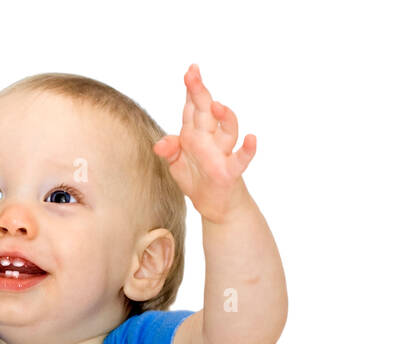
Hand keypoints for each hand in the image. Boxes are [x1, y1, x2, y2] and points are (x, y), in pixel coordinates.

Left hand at [153, 64, 256, 223]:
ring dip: (224, 116)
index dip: (191, 89)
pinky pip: (241, 159)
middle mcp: (210, 139)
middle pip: (206, 111)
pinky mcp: (230, 171)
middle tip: (193, 74)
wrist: (213, 205)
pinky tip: (251, 139)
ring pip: (228, 130)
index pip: (192, 107)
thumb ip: (169, 150)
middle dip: (200, 92)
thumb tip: (160, 145)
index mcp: (194, 133)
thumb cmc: (197, 178)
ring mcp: (222, 153)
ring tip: (216, 106)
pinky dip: (248, 150)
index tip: (190, 70)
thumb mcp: (176, 164)